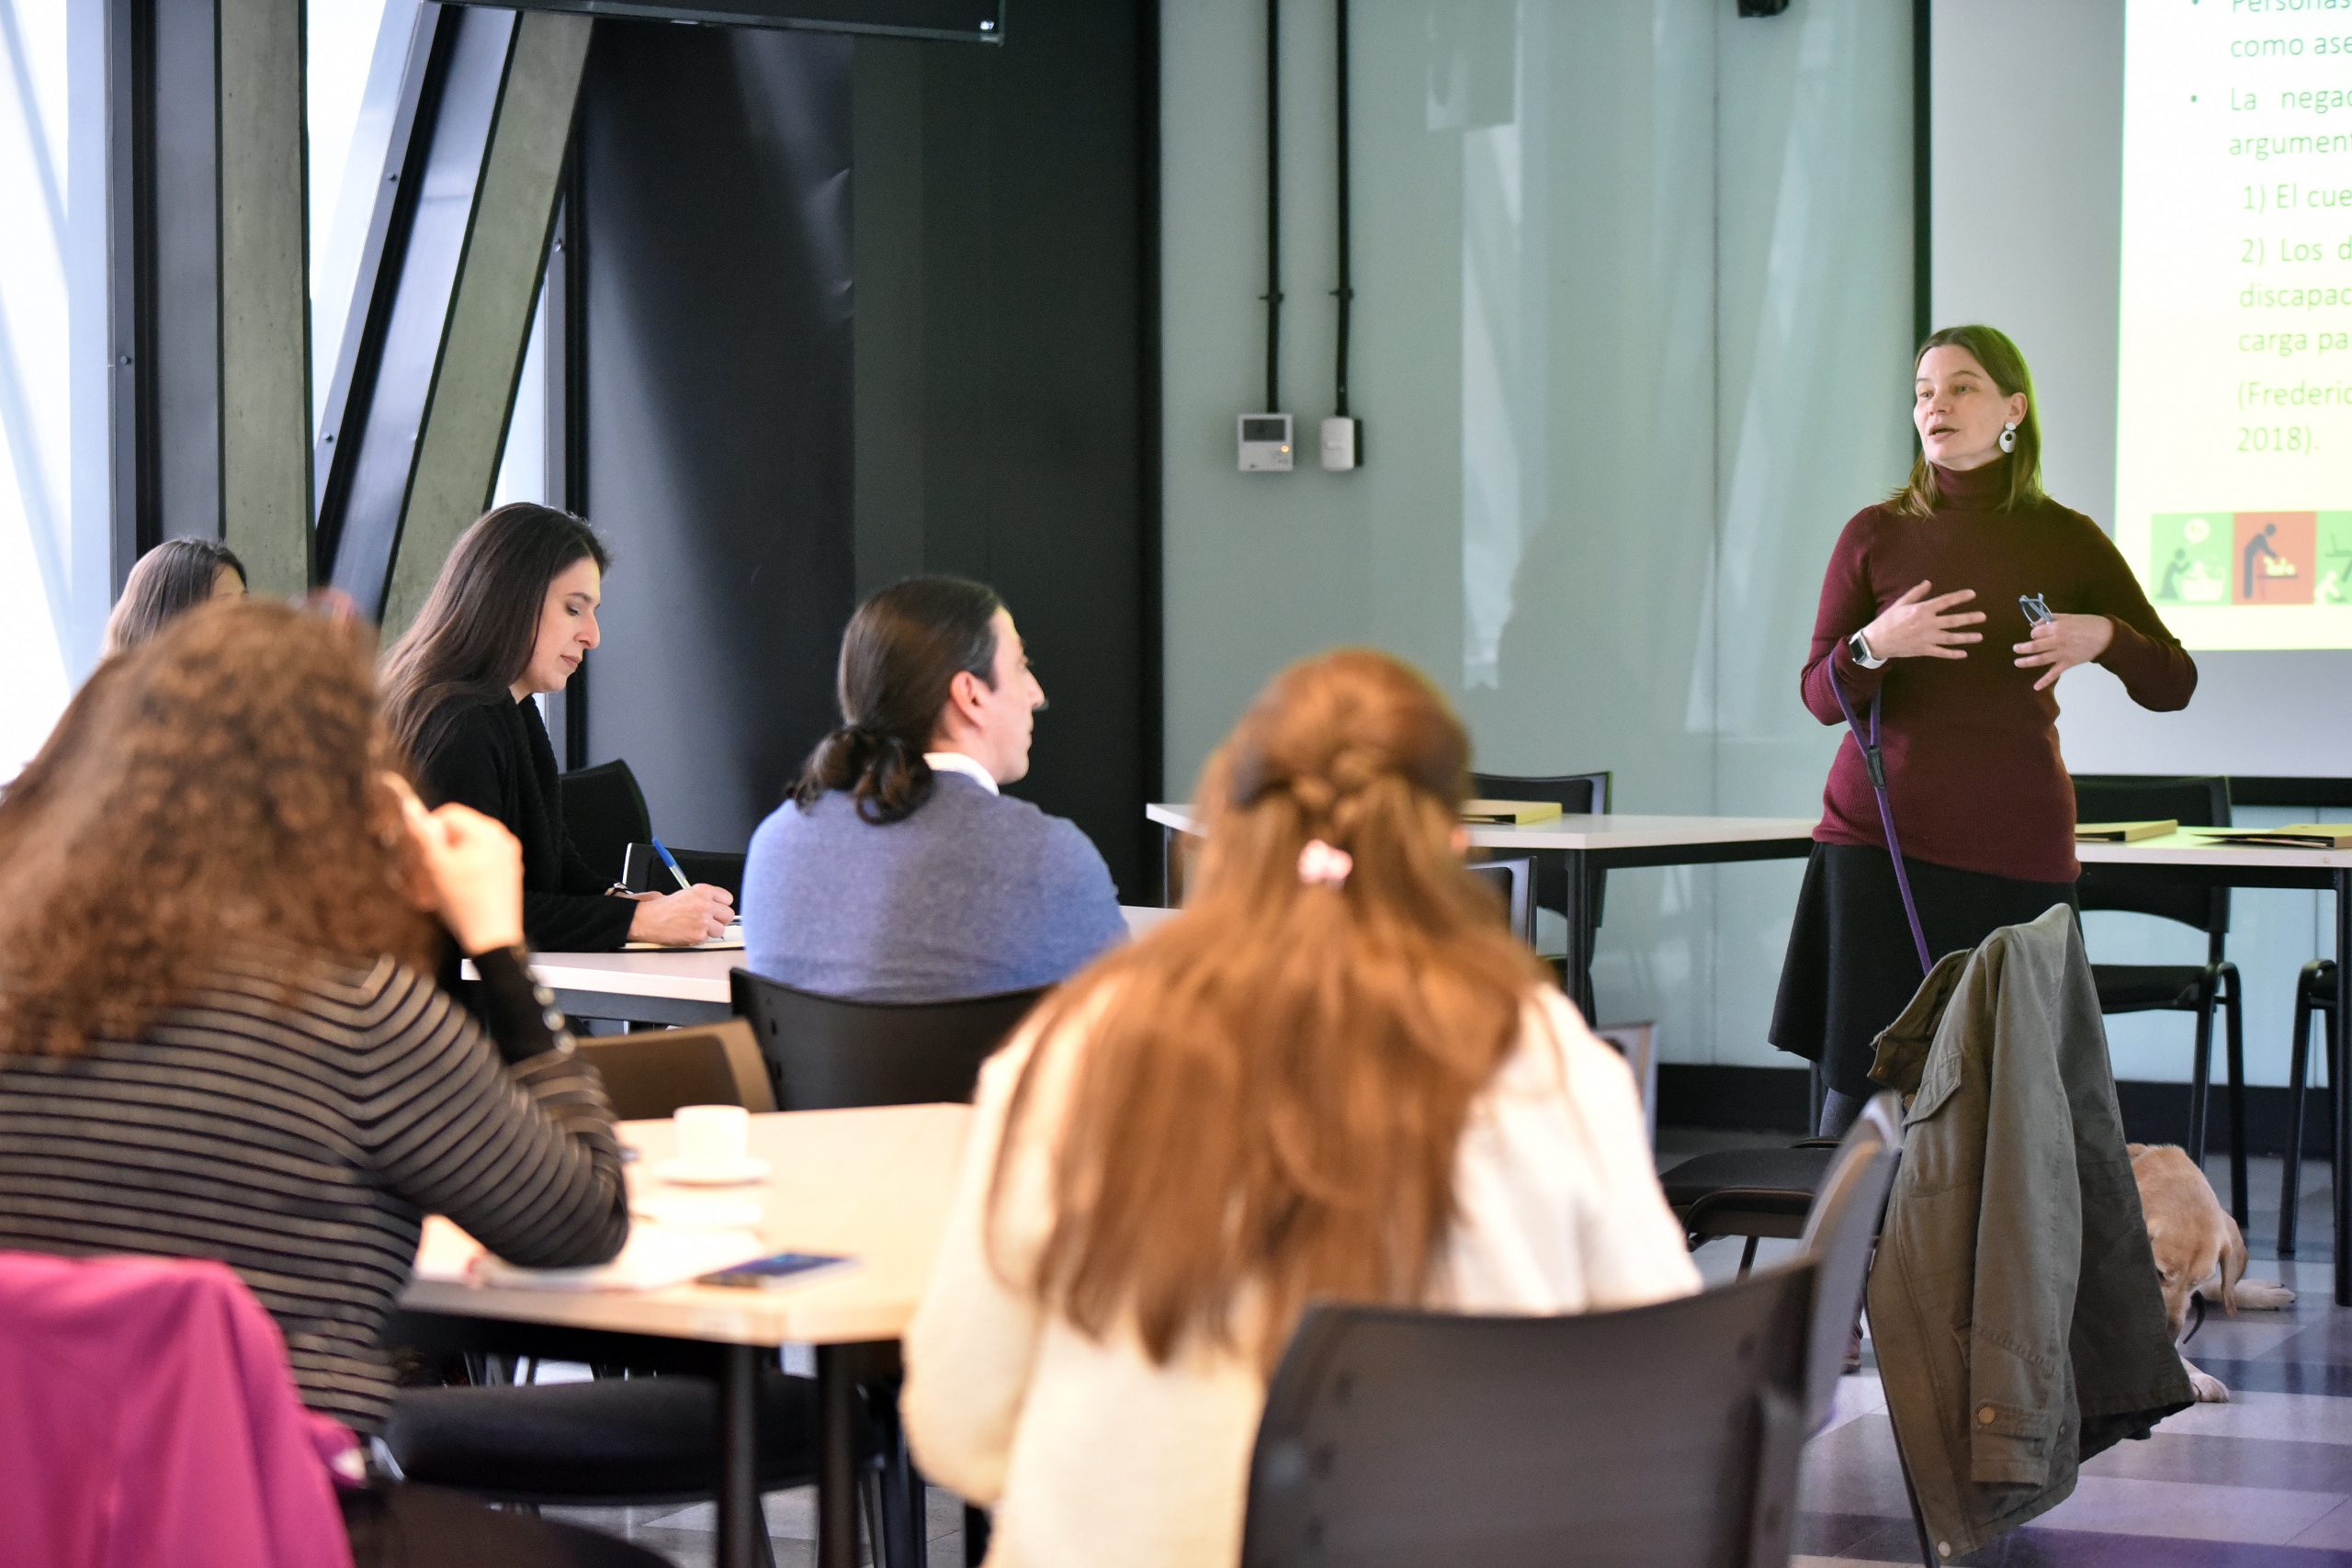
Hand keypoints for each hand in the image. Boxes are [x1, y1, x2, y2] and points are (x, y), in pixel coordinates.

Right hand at [387, 775, 525, 952]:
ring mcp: (507, 858)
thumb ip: (422, 836)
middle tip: (422, 875)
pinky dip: (459, 877)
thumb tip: (408, 808)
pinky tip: (448, 896)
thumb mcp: (436, 867)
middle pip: (457, 834)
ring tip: (433, 890)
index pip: (449, 814)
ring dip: (444, 867)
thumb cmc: (465, 904)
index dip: (427, 831)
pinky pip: (477, 866)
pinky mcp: (507, 876)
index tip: (417, 853)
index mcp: (488, 832)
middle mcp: (502, 840)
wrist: (493, 941)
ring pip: (465, 852)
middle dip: (435, 852)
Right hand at [628, 884, 735, 945]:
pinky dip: (699, 939)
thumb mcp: (685, 893)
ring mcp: (703, 920)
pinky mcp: (698, 934)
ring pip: (721, 929)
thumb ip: (703, 898)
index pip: (728, 898)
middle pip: (729, 915)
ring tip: (697, 928)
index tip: (717, 909)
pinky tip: (689, 933)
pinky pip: (708, 939)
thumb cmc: (661, 907)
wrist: (646, 919)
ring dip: (711, 931)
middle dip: (720, 919)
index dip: (721, 905)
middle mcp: (705, 904)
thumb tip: (715, 906)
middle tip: (710, 921)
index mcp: (703, 890)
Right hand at [1862, 581, 1984, 659]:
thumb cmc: (1888, 620)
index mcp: (1922, 610)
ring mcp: (1927, 638)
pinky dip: (1953, 654)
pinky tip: (1964, 654)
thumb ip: (1916, 593)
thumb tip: (1928, 583)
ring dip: (1967, 637)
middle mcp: (1928, 624)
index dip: (1960, 597)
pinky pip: (1942, 652)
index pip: (1945, 602)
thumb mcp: (1900, 603)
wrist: (1877, 641)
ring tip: (1980, 637)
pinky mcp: (1924, 650)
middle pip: (1953, 620)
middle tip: (1983, 617)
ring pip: (1951, 638)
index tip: (1972, 594)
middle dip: (1970, 618)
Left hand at [2013, 612, 2113, 691]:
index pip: (2036, 632)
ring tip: (2017, 662)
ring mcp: (2062, 654)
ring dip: (2026, 662)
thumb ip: (2051, 619)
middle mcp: (2057, 641)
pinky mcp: (2068, 663)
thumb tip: (2035, 623)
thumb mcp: (2069, 617)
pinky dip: (2044, 681)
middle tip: (2015, 648)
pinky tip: (2035, 687)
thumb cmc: (2088, 624)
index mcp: (2057, 627)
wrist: (2106, 636)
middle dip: (2023, 648)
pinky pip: (2054, 673)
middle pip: (2035, 646)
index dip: (2034, 633)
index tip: (2035, 634)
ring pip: (2040, 659)